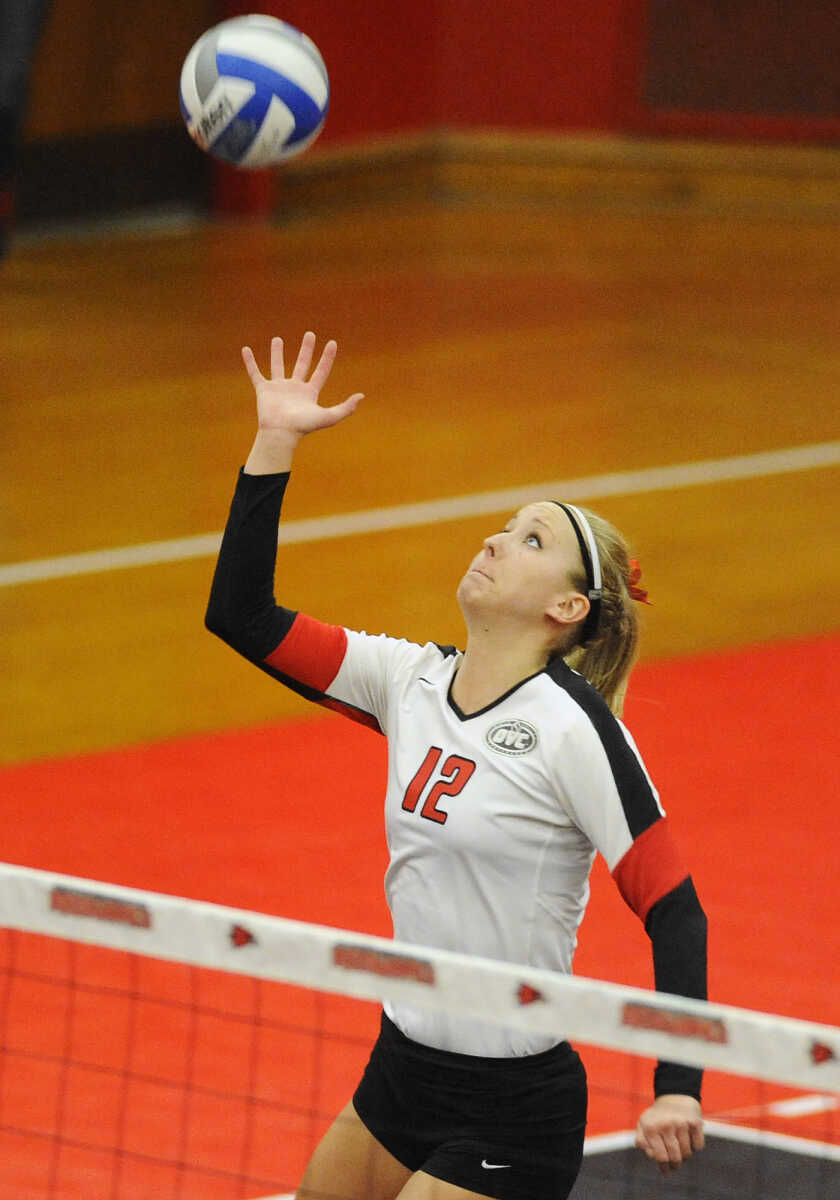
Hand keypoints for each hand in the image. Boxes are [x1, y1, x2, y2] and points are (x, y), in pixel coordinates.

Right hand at [242, 332, 363, 472]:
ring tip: (277, 339)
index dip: (327, 358)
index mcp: (309, 393)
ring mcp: (278, 388)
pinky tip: (246, 350)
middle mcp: (294, 388)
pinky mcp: (263, 390)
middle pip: (301, 364)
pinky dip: (250, 362)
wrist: (281, 433)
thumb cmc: (303, 427)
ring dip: (277, 353)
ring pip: (277, 366)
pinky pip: (255, 373)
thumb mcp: (329, 417)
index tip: (332, 343)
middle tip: (310, 334)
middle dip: (306, 349)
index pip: (321, 371)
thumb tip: (361, 396)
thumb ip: (346, 408)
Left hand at [635, 1094, 703, 1174]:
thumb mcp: (643, 1124)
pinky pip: (698, 1146)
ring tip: (681, 1149)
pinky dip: (695, 1147)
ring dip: (685, 1155)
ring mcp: (681, 1123)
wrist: (675, 1095)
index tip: (666, 1171)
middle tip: (675, 1165)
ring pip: (687, 1153)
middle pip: (675, 1158)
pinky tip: (689, 1139)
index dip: (664, 1167)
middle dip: (675, 1165)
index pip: (660, 1157)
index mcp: (651, 1127)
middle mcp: (666, 1124)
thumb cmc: (657, 1116)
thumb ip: (641, 1141)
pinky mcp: (695, 1122)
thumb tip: (651, 1156)